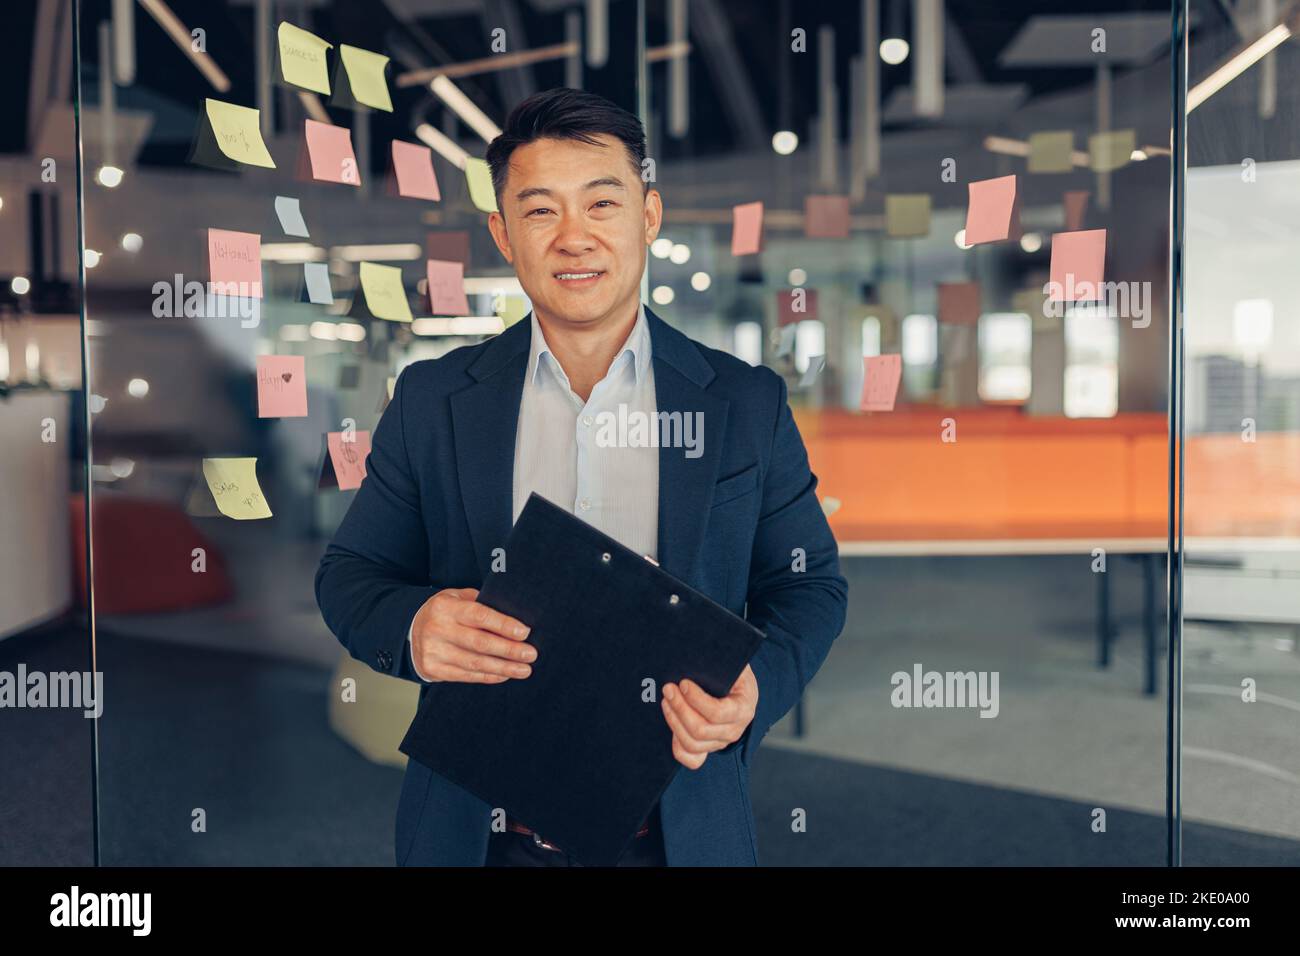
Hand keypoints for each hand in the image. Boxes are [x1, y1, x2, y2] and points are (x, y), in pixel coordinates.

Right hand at [411, 587, 535, 682]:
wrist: (410, 629)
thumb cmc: (445, 612)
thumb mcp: (458, 598)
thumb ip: (482, 604)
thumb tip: (516, 618)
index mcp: (446, 607)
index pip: (479, 616)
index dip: (503, 625)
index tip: (525, 633)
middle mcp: (437, 629)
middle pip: (479, 643)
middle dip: (509, 650)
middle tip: (531, 654)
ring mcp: (433, 651)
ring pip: (475, 663)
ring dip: (503, 668)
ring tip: (524, 669)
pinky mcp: (432, 669)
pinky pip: (466, 676)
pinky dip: (488, 676)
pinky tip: (504, 675)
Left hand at [661, 665, 757, 768]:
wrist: (739, 689)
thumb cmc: (734, 675)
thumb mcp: (734, 666)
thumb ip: (719, 665)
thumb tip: (696, 662)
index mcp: (743, 709)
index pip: (717, 713)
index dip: (696, 699)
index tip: (683, 683)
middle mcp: (734, 731)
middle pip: (700, 730)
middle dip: (680, 708)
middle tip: (668, 689)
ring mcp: (721, 742)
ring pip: (692, 744)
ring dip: (674, 721)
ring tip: (667, 701)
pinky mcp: (709, 748)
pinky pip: (692, 760)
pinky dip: (677, 746)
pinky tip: (672, 723)